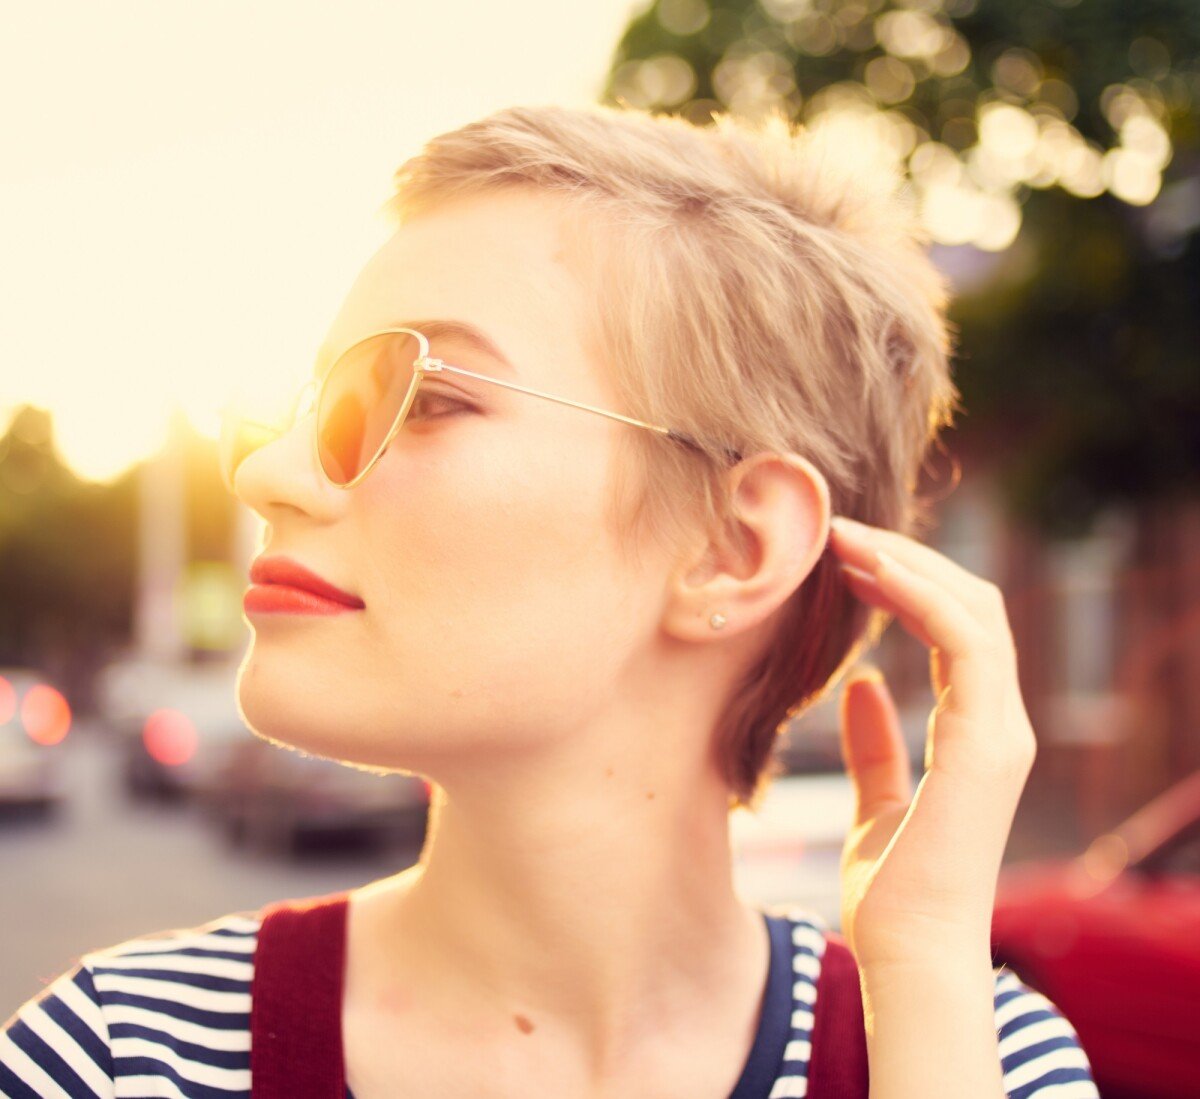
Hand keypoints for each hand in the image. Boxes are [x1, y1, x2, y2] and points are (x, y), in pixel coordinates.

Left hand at [826, 516, 1037, 973]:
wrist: (908, 954)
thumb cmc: (892, 893)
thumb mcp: (876, 803)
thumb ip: (875, 744)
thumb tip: (860, 684)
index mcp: (976, 734)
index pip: (956, 629)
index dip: (906, 584)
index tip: (844, 559)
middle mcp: (999, 724)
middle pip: (970, 606)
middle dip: (907, 559)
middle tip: (841, 533)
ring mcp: (1000, 732)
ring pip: (973, 611)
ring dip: (908, 565)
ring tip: (844, 539)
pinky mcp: (988, 743)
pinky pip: (966, 641)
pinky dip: (920, 596)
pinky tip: (868, 572)